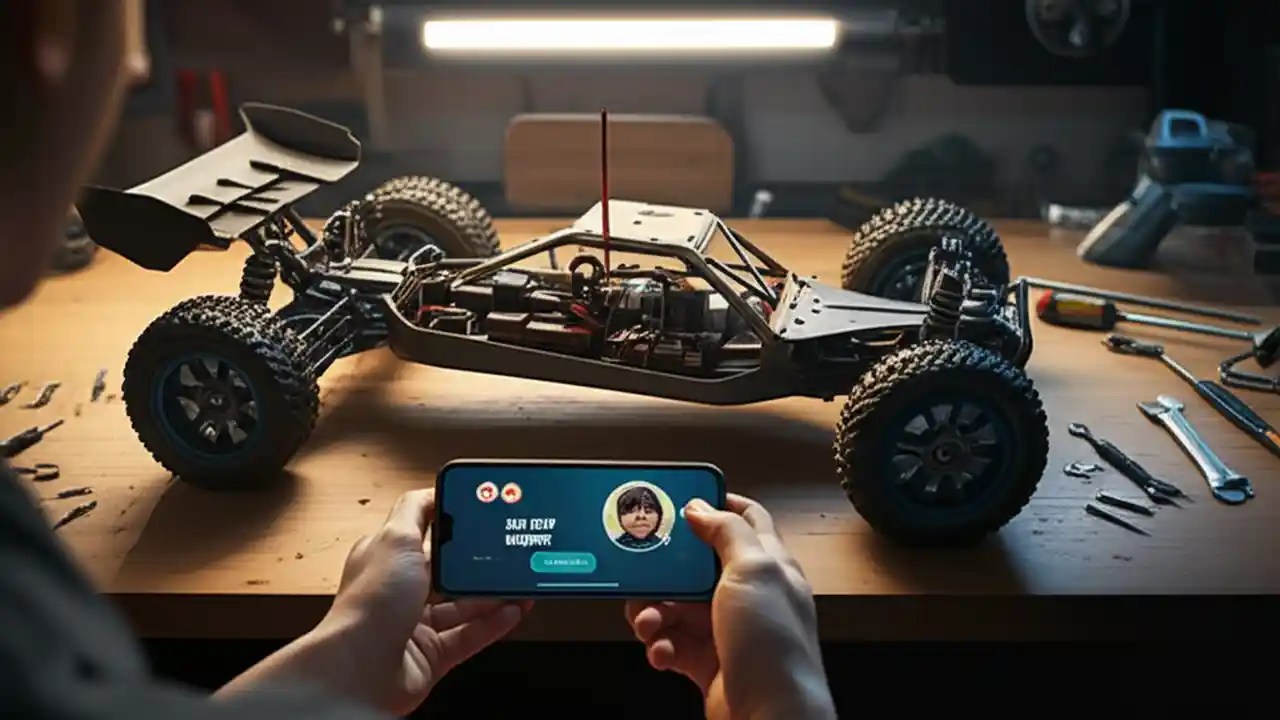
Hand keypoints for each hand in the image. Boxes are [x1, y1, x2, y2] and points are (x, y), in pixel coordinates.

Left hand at [216, 489, 529, 716]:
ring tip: (520, 583)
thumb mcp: (395, 538)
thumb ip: (415, 510)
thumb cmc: (371, 603)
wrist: (362, 670)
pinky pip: (470, 636)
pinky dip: (492, 624)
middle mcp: (400, 592)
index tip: (482, 515)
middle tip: (510, 552)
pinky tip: (512, 610)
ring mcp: (415, 626)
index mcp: (386, 560)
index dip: (452, 526)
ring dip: (493, 596)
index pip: (423, 535)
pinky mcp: (431, 656)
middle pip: (448, 573)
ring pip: (463, 607)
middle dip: (479, 564)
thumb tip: (431, 488)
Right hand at [625, 494, 835, 719]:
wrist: (770, 717)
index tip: (680, 501)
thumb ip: (727, 532)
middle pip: (696, 566)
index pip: (746, 520)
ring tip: (648, 624)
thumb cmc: (772, 645)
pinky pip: (672, 644)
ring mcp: (727, 630)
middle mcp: (749, 595)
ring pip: (677, 607)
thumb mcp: (754, 572)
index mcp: (768, 565)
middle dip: (665, 571)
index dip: (716, 504)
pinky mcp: (708, 663)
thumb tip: (699, 507)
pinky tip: (660, 652)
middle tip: (641, 573)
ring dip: (654, 613)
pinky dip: (659, 646)